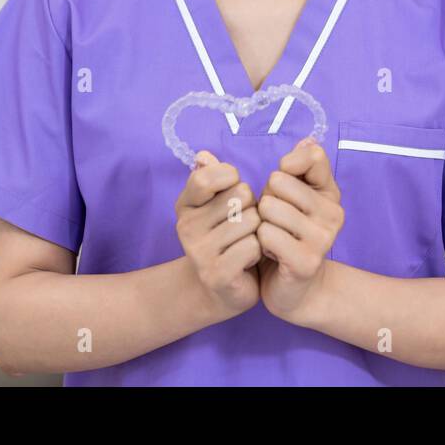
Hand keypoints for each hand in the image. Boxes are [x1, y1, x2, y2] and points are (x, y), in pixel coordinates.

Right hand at [175, 150, 262, 319]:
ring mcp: (199, 252)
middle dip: (252, 208)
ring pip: (250, 221)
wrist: (222, 289)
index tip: (235, 193)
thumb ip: (212, 178)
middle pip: (239, 195)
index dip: (232, 179)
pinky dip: (259, 252)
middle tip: (244, 226)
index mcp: (185, 205)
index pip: (209, 176)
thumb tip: (203, 155)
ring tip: (247, 243)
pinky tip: (249, 261)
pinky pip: (253, 246)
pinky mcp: (216, 273)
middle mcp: (186, 226)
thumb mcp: (218, 204)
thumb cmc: (228, 238)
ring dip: (258, 231)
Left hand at [255, 137, 343, 323]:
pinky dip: (259, 243)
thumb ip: (295, 167)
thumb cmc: (285, 235)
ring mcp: (323, 237)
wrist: (294, 290)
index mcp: (330, 192)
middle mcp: (333, 212)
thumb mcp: (289, 197)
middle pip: (280, 181)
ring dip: (260, 223)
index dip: (288, 165)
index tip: (282, 182)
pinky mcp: (307, 260)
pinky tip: (270, 255)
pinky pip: (266, 235)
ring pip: (269, 207)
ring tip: (271, 237)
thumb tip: (308, 140)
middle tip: (273, 220)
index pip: (312, 156)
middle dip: (265, 198)